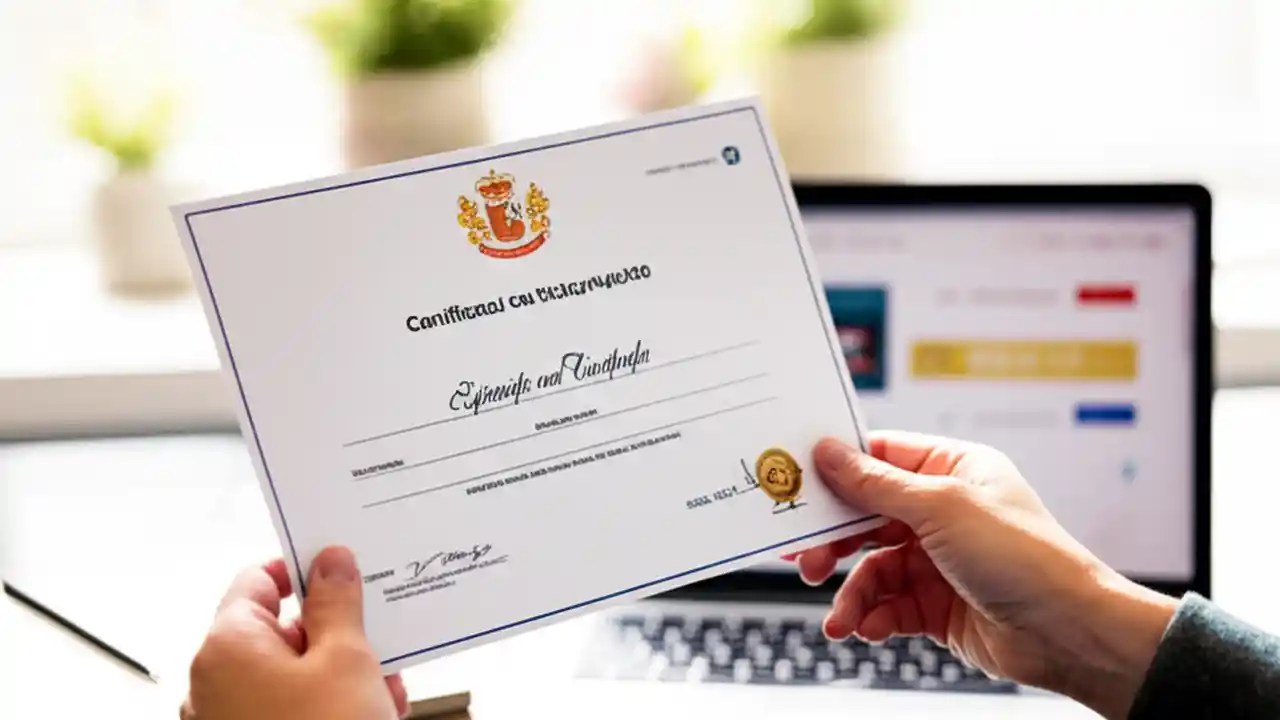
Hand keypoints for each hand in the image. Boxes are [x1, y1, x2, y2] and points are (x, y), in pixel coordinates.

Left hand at [181, 547, 408, 719]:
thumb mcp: (347, 659)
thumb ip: (338, 601)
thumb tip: (331, 560)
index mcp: (227, 646)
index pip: (259, 580)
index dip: (305, 569)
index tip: (345, 569)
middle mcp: (214, 682)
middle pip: (278, 630)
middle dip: (335, 630)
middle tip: (379, 632)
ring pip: (289, 674)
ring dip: (339, 671)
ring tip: (385, 684)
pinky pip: (289, 709)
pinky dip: (327, 703)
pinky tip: (373, 711)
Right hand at [795, 432, 1176, 719]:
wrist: (1070, 634)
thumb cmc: (1025, 557)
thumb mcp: (940, 508)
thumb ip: (875, 484)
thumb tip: (828, 453)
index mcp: (952, 469)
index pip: (880, 457)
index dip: (837, 471)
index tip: (798, 484)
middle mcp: (944, 510)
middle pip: (866, 516)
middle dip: (834, 542)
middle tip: (806, 559)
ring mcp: (940, 558)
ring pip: (872, 568)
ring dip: (852, 593)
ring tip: (842, 618)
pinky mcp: (937, 603)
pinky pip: (888, 604)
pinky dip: (873, 617)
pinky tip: (868, 629)